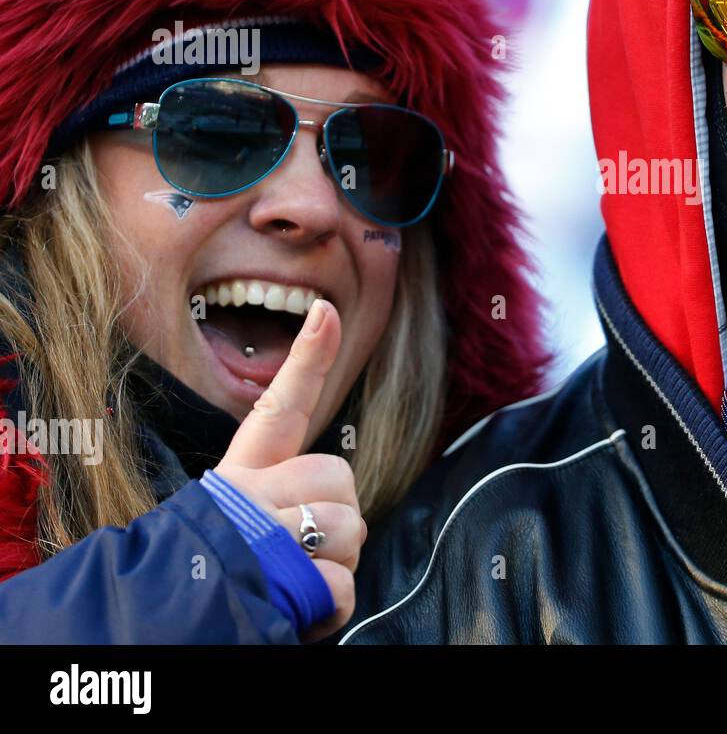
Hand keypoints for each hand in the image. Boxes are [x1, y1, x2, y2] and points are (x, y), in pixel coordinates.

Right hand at [214, 299, 365, 641]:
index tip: (328, 310)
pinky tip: (292, 615)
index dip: (308, 358)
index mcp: (237, 480)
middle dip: (338, 519)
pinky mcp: (285, 580)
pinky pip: (341, 586)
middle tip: (299, 555)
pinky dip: (326, 610)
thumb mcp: (236, 537)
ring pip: (349, 529)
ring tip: (290, 588)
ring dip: (334, 569)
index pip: (278, 409)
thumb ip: (281, 511)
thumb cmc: (206, 585)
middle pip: (339, 477)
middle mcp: (249, 497)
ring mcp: (265, 535)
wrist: (158, 636)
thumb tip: (338, 511)